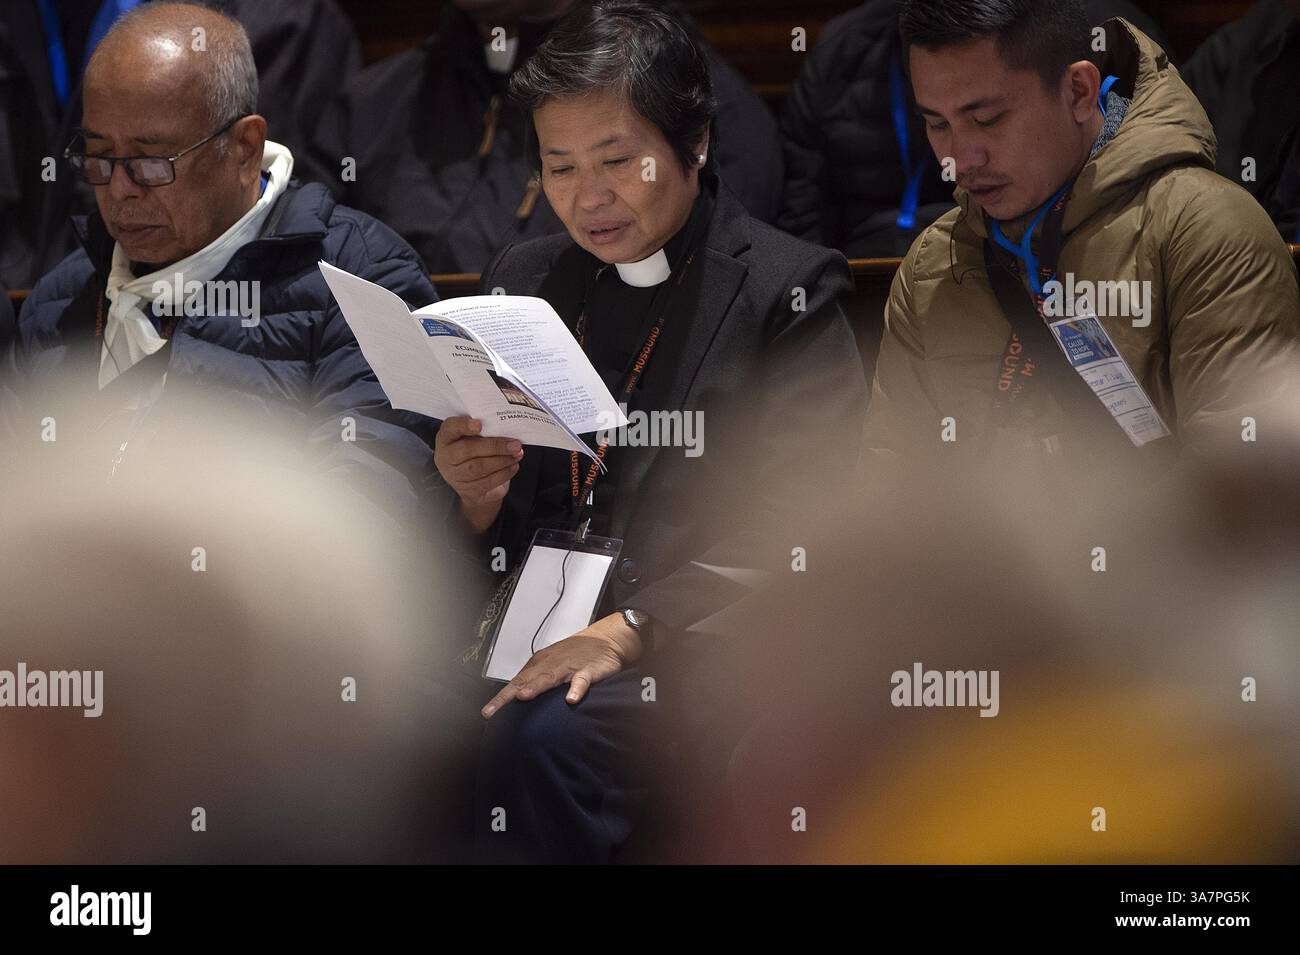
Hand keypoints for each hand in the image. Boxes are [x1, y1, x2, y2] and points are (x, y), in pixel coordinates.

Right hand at [434, 415, 523, 531]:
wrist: (470, 479)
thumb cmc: (474, 450)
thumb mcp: (473, 437)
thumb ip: (484, 430)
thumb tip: (505, 428)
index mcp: (446, 438)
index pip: (450, 428)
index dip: (463, 425)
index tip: (479, 424)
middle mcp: (446, 457)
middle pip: (468, 450)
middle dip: (495, 446)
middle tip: (515, 444)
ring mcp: (455, 476)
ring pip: (478, 468)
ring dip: (502, 461)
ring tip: (517, 454)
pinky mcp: (467, 490)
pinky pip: (487, 482)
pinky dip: (503, 473)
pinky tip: (513, 466)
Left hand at [481, 612, 642, 717]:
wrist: (606, 638)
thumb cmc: (577, 653)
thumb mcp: (552, 664)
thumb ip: (536, 679)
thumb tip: (517, 695)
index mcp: (540, 664)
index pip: (516, 682)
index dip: (501, 697)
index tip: (487, 712)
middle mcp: (550, 665)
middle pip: (525, 681)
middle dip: (508, 695)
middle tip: (492, 709)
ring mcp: (569, 667)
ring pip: (549, 678)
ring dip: (536, 686)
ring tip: (524, 696)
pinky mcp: (588, 670)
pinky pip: (582, 681)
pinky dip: (576, 689)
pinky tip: (571, 699)